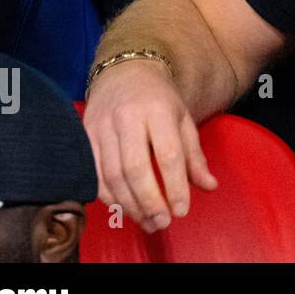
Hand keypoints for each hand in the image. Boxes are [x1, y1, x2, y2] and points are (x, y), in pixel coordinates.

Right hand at [83, 59, 217, 233]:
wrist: (125, 71)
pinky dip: (108, 196)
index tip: (182, 210)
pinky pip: (94, 174)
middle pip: (135, 168)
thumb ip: (194, 155)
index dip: (175, 186)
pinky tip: (124, 208)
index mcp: (157, 110)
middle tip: (162, 222)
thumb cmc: (159, 99)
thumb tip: (209, 186)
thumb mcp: (183, 120)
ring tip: (147, 221)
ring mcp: (101, 127)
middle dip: (150, 201)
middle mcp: (127, 117)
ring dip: (130, 205)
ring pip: (112, 175)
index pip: (167, 154)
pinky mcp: (84, 136)